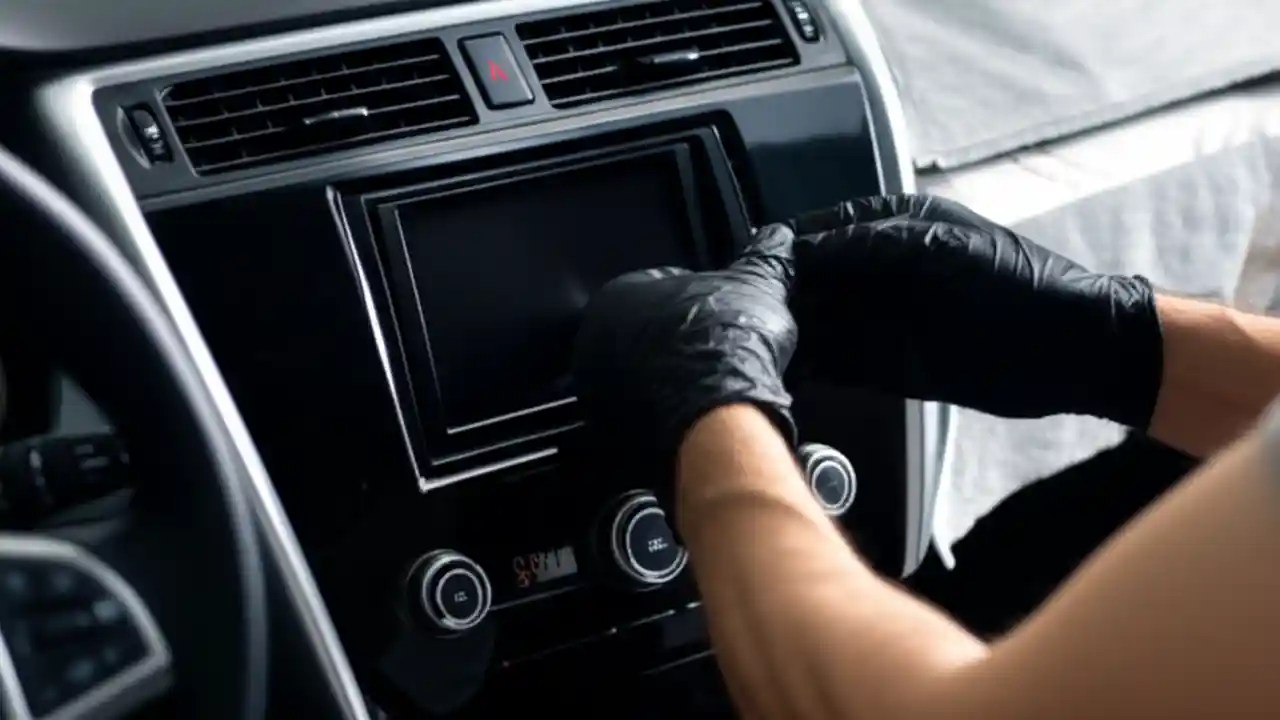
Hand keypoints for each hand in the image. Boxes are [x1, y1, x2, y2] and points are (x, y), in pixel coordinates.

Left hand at [573, 224, 797, 506]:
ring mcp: (598, 390)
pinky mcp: (610, 433)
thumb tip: (777, 237)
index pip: (659, 287)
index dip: (698, 302)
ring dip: (673, 381)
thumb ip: (764, 257)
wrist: (718, 413)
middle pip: (648, 336)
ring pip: (644, 378)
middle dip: (680, 343)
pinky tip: (698, 416)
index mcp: (620, 294)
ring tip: (711, 386)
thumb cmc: (727, 341)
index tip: (721, 316)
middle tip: (718, 353)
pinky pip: (642, 418)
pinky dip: (666, 417)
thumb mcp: (756, 284)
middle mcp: (596, 340)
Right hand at [787, 194, 1162, 427]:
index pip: (823, 232)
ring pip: (820, 322)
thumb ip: (870, 245)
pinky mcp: (891, 365)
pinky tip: (787, 370)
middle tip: (745, 310)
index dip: (787, 247)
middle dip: (780, 293)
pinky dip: (813, 367)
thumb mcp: (941, 248)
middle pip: (814, 280)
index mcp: (897, 229)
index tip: (752, 264)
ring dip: (791, 332)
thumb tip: (806, 249)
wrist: (1072, 350)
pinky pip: (840, 363)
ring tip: (756, 343)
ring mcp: (886, 320)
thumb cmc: (1020, 284)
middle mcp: (883, 273)